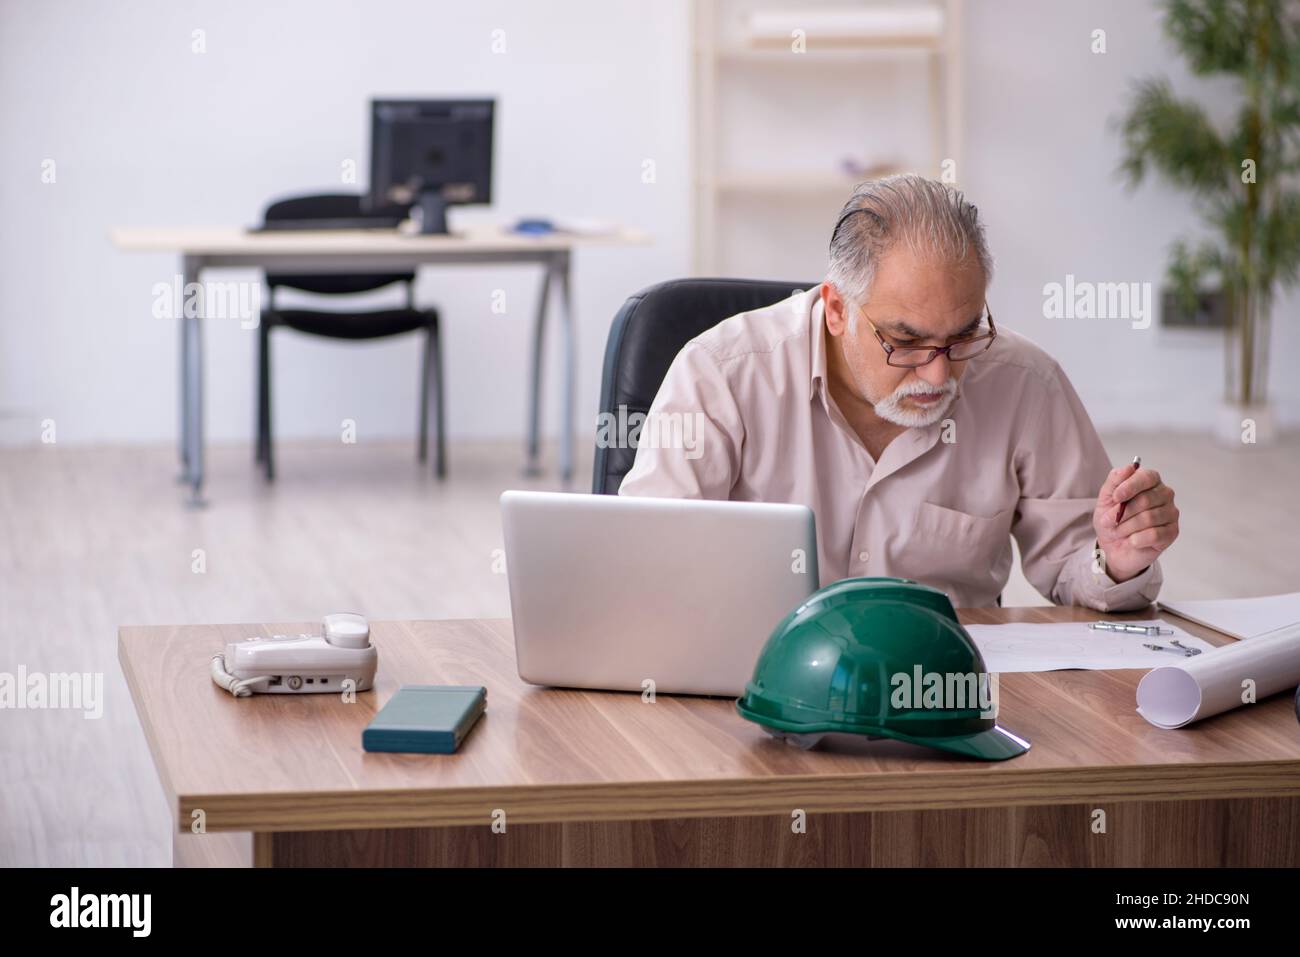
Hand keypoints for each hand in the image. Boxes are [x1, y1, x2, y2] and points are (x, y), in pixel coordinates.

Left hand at [1092, 461, 1178, 581]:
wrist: (1113, 545)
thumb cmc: (1112, 519)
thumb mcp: (1106, 498)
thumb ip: (1115, 480)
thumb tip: (1130, 467)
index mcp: (1150, 481)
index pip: (1147, 477)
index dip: (1130, 487)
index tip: (1115, 498)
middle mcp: (1164, 494)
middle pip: (1146, 500)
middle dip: (1122, 513)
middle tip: (1108, 522)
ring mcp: (1171, 513)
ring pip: (1148, 518)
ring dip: (1126, 527)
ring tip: (1118, 532)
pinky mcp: (1172, 532)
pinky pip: (1154, 534)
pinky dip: (1137, 539)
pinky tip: (1131, 540)